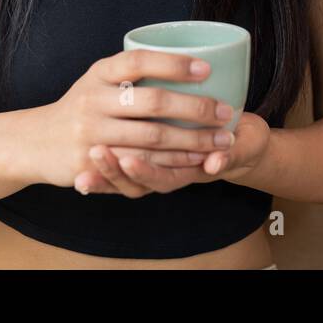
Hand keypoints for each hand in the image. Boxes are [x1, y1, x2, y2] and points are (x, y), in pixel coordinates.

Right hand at [30, 48, 237, 195]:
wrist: (33, 142)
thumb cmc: (80, 107)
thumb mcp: (97, 80)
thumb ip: (130, 72)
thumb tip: (185, 57)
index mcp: (99, 72)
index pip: (140, 61)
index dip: (174, 63)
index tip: (207, 68)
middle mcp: (94, 99)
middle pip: (153, 102)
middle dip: (195, 107)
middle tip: (226, 111)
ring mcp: (91, 132)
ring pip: (152, 137)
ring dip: (192, 140)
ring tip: (221, 139)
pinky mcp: (92, 162)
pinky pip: (141, 164)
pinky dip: (172, 162)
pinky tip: (196, 160)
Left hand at [85, 111, 271, 195]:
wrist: (234, 141)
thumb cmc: (237, 141)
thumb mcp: (242, 147)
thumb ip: (230, 155)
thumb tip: (215, 163)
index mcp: (187, 172)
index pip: (161, 179)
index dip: (143, 172)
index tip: (127, 162)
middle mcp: (166, 174)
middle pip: (136, 180)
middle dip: (114, 170)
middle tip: (96, 154)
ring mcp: (152, 167)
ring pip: (123, 178)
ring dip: (104, 170)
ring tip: (88, 157)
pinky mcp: (140, 156)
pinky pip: (117, 173)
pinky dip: (100, 174)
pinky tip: (80, 175)